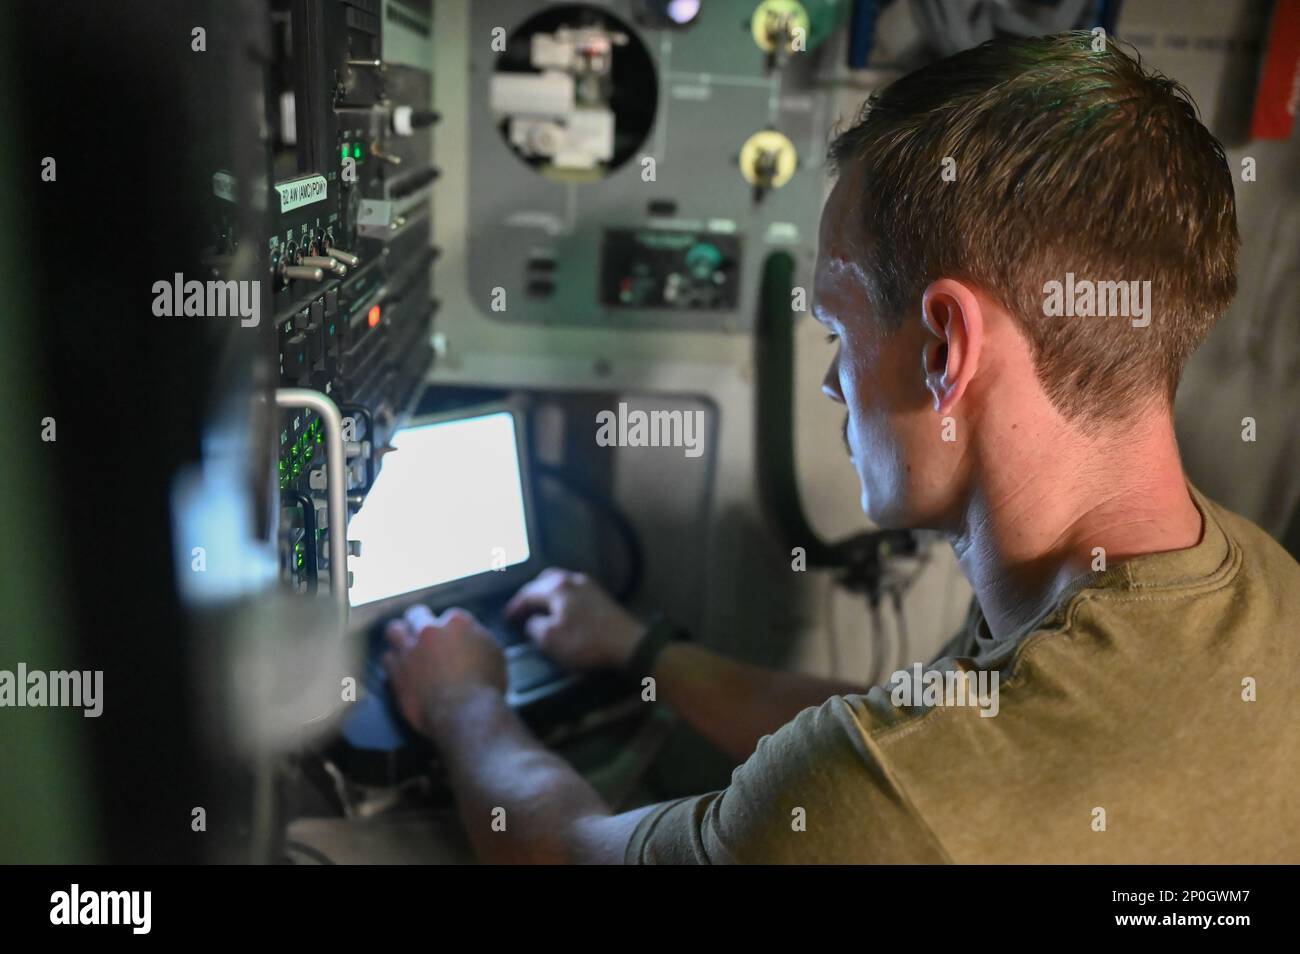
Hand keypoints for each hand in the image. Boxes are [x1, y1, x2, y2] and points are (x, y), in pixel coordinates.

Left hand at [382, 605, 506, 736]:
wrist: (467, 714)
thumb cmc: (486, 688)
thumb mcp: (495, 654)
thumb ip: (478, 638)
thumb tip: (470, 637)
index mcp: (457, 622)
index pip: (449, 616)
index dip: (449, 628)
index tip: (449, 638)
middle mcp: (429, 630)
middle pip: (416, 615)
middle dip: (419, 622)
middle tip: (422, 633)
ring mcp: (410, 649)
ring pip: (394, 630)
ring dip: (399, 636)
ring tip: (404, 645)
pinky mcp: (396, 671)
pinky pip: (387, 658)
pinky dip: (394, 662)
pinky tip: (401, 669)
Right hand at [504, 568, 642, 670]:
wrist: (628, 643)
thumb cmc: (585, 641)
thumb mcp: (551, 639)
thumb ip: (534, 626)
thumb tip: (532, 620)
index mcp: (556, 587)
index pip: (528, 592)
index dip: (515, 605)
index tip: (507, 617)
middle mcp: (572, 579)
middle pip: (545, 580)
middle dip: (532, 593)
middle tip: (523, 608)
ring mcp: (589, 585)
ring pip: (561, 582)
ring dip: (548, 592)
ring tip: (541, 607)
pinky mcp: (601, 596)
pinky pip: (573, 589)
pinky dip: (562, 596)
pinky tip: (563, 609)